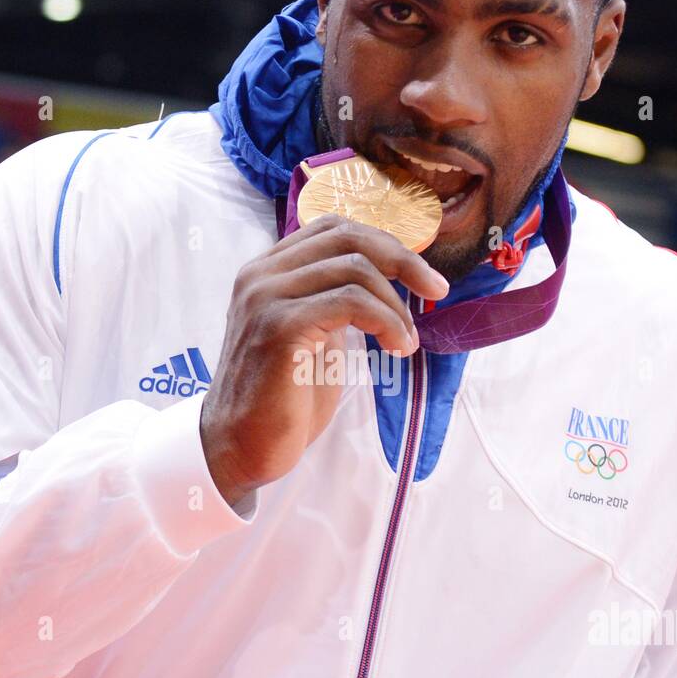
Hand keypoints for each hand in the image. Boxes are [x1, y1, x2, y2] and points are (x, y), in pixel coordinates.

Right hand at [199, 214, 449, 506]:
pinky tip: (397, 348)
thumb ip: (334, 301)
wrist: (240, 449)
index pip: (332, 228)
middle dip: (403, 260)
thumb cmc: (283, 401)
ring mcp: (266, 298)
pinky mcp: (279, 327)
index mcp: (266, 272)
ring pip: (354, 269)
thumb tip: (385, 278)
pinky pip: (351, 303)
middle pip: (347, 238)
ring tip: (407, 342)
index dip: (383, 242)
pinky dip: (386, 321)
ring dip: (396, 305)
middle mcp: (260, 275)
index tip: (419, 274)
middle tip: (436, 290)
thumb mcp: (314, 336)